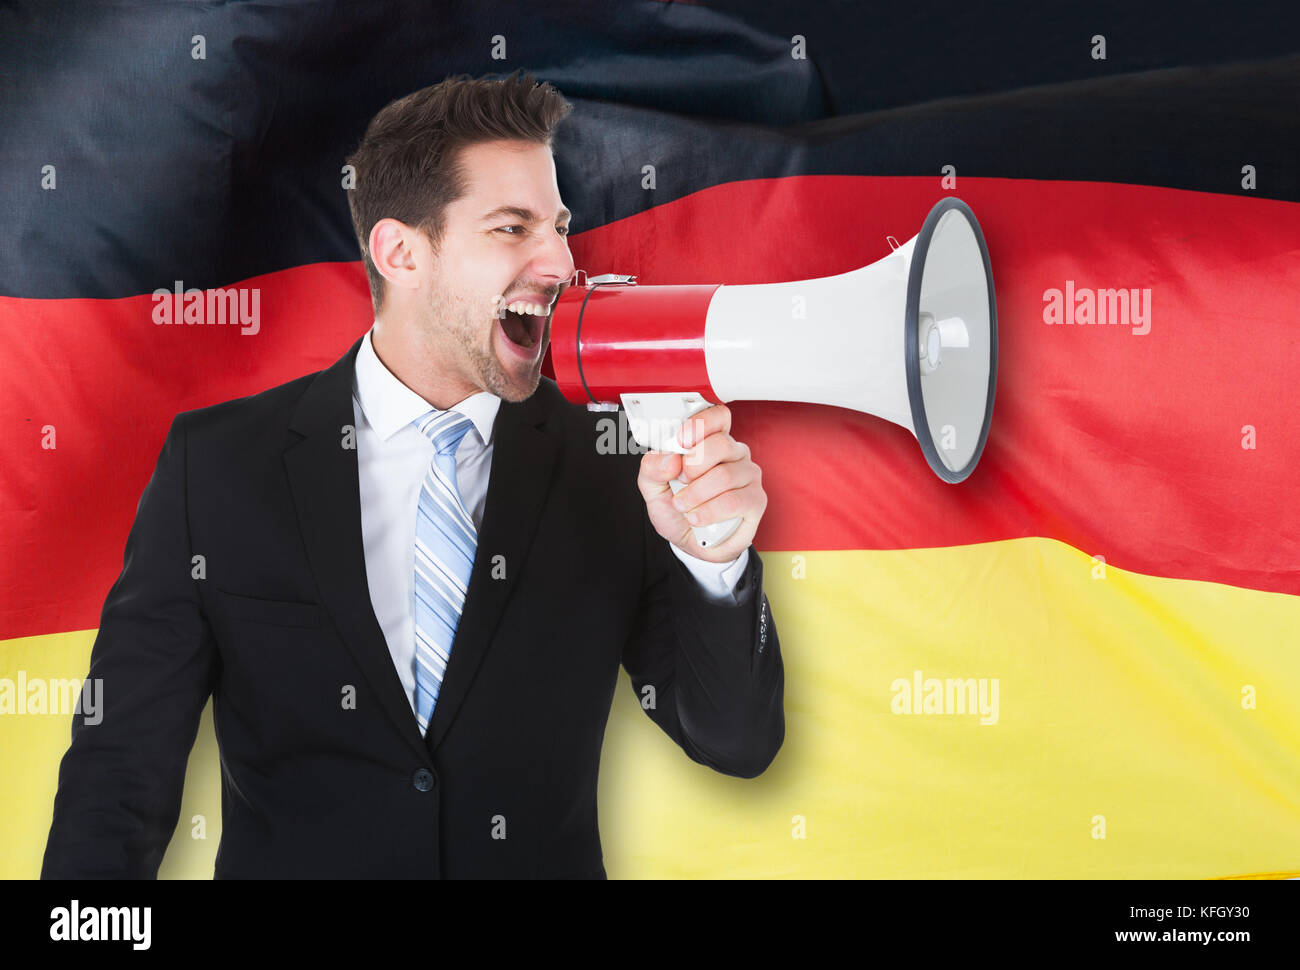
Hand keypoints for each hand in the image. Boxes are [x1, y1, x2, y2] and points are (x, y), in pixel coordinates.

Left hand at [637, 403, 765, 562]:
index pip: (717, 416)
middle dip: (693, 466)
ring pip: (725, 476)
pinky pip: (734, 501)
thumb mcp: (653, 488)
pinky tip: (697, 517)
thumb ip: (652, 468)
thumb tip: (669, 458)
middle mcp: (734, 454)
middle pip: (721, 444)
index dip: (700, 424)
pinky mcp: (756, 501)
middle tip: (680, 481)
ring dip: (696, 494)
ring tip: (683, 506)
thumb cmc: (678, 510)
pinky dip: (709, 511)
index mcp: (710, 442)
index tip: (681, 441)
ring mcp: (748, 476)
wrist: (692, 543)